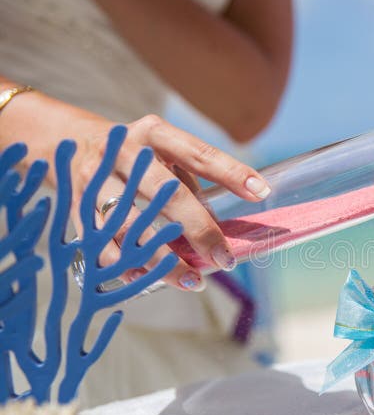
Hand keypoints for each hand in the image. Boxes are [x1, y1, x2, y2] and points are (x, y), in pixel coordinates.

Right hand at [71, 114, 270, 289]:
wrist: (71, 144)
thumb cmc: (138, 157)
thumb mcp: (165, 155)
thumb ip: (191, 185)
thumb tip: (221, 228)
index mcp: (154, 133)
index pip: (199, 154)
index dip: (232, 173)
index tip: (261, 192)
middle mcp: (124, 152)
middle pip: (168, 195)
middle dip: (200, 231)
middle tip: (224, 259)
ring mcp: (96, 179)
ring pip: (134, 226)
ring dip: (164, 260)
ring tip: (192, 281)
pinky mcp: (76, 207)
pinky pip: (102, 244)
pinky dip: (127, 266)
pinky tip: (148, 282)